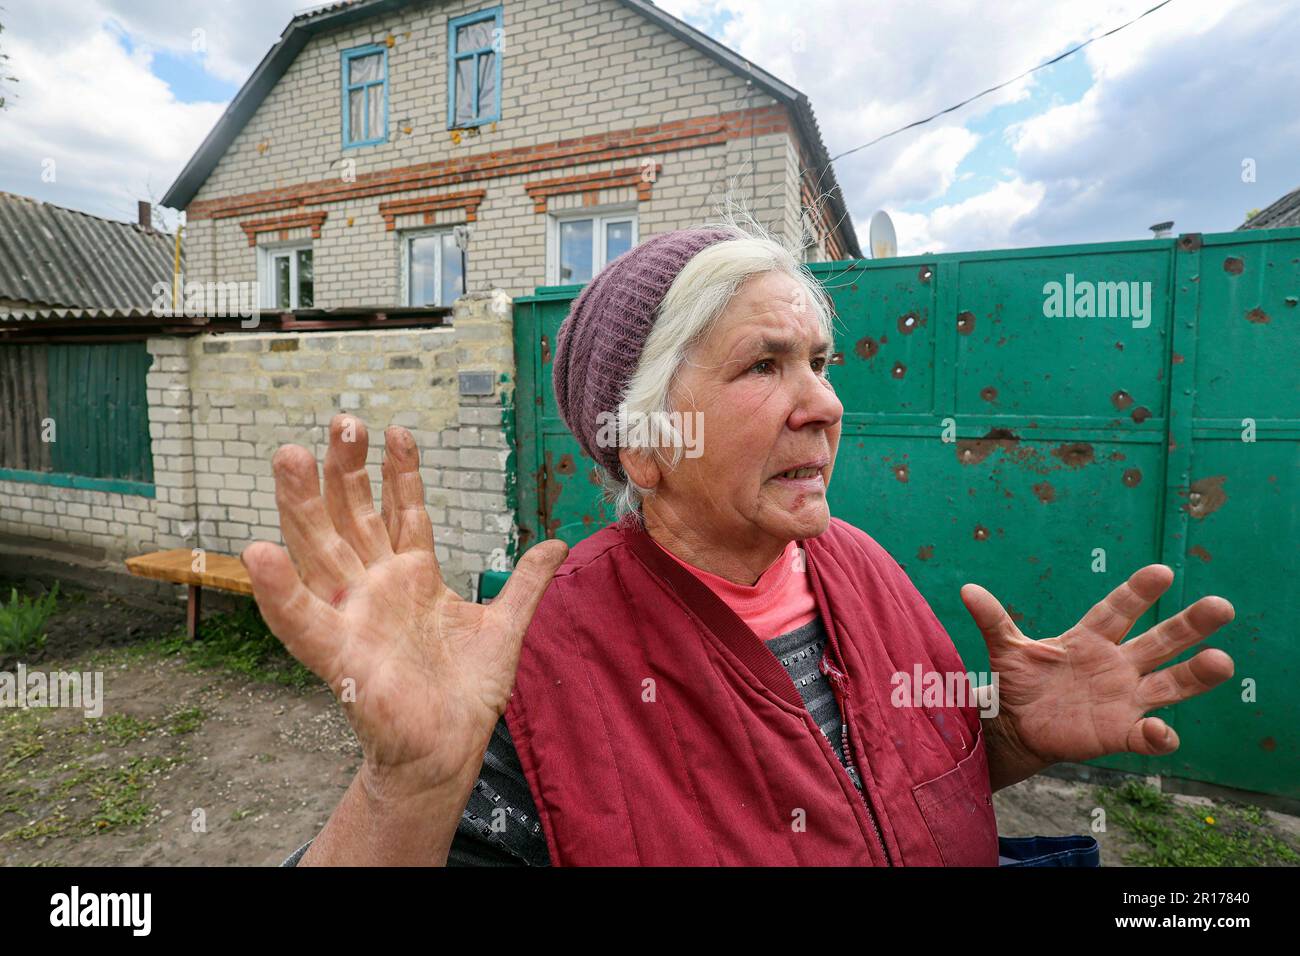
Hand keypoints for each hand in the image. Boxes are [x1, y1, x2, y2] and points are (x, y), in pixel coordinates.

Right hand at [241, 414, 567, 803]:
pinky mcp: (338, 655)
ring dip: (301, 504)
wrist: (449, 750)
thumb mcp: (506, 627)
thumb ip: (526, 583)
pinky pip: (300, 621)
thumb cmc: (467, 692)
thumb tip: (557, 545)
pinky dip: (277, 591)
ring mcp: (353, 616)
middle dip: (347, 469)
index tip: (399, 430)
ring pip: (322, 549)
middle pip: (354, 516)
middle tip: (342, 420)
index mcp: (413, 576)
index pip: (403, 511)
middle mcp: (376, 587)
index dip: (401, 471)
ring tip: (289, 456)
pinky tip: (257, 553)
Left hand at [961, 565, 1234, 771]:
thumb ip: (993, 621)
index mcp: (1090, 639)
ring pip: (1169, 684)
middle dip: (1189, 625)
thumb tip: (967, 590)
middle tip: (1221, 606)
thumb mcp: (1006, 650)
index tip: (1161, 572)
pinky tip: (1163, 733)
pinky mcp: (1119, 731)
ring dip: (1196, 675)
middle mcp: (1116, 665)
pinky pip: (1145, 735)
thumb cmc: (1019, 683)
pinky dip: (1157, 736)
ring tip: (1223, 661)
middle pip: (1158, 641)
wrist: (1016, 726)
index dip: (1138, 593)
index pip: (1118, 611)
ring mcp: (1123, 698)